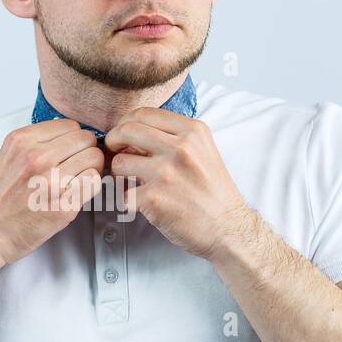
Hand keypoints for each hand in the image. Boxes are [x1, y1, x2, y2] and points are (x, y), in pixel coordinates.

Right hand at [0, 120, 104, 265]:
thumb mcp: (8, 157)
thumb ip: (36, 143)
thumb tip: (69, 136)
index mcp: (22, 141)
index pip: (71, 125)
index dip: (73, 139)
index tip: (69, 151)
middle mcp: (37, 158)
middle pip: (86, 139)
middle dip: (85, 151)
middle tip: (76, 166)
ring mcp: (52, 181)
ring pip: (95, 158)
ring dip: (90, 168)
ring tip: (76, 180)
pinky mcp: (64, 205)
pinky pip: (94, 182)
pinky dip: (90, 187)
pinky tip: (76, 193)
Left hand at [104, 107, 247, 258]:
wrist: (228, 227)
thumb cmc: (212, 192)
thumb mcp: (203, 151)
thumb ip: (173, 137)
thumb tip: (134, 132)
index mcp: (193, 132)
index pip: (144, 113)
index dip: (126, 122)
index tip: (123, 134)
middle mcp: (180, 148)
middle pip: (127, 131)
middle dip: (113, 141)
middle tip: (114, 152)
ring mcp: (166, 173)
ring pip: (119, 162)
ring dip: (119, 173)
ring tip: (130, 181)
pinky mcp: (154, 198)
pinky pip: (123, 193)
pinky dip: (127, 200)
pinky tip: (141, 203)